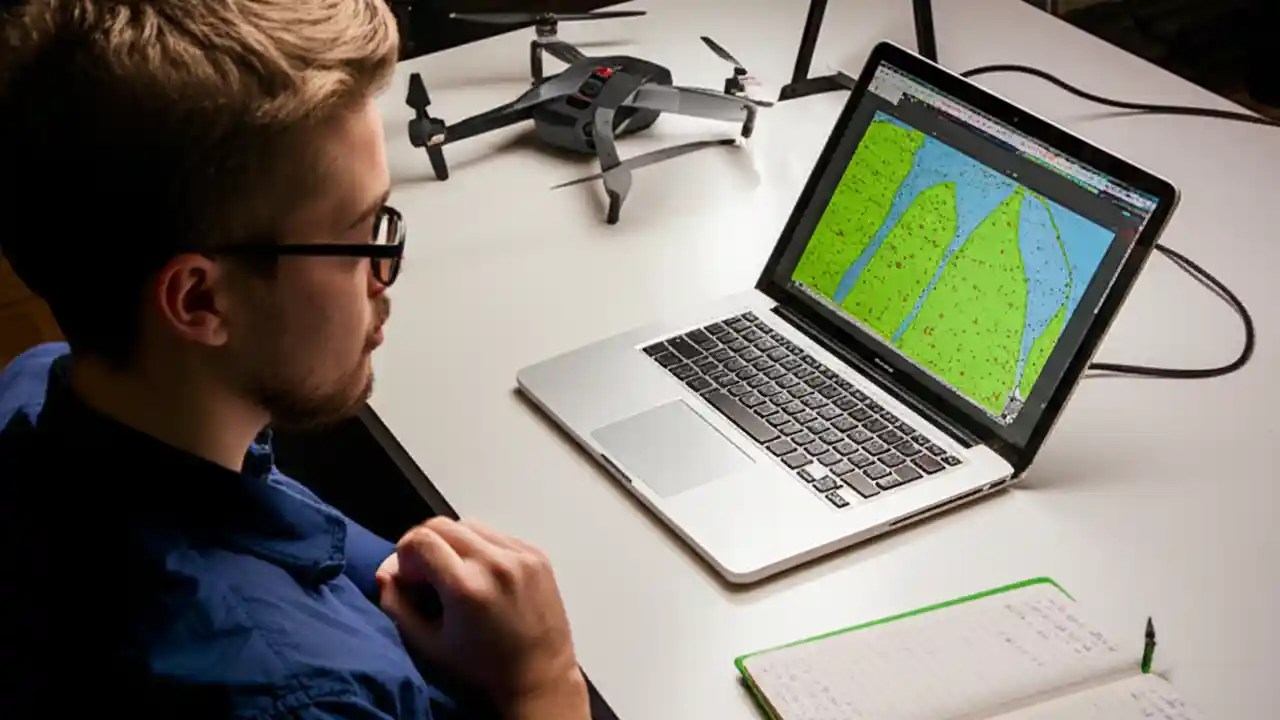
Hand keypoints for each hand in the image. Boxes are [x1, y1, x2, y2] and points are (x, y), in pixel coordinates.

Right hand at [376, 517, 588, 719]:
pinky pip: (496, 534)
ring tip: (456, 575)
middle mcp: (495, 562)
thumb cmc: (481, 667)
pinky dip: (481, 547)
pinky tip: (483, 576)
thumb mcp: (428, 644)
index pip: (419, 539)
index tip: (410, 578)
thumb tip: (385, 571)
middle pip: (441, 524)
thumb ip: (397, 604)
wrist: (539, 677)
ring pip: (469, 525)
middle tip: (427, 575)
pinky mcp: (537, 554)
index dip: (404, 556)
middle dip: (425, 545)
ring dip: (453, 543)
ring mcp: (521, 555)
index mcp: (466, 586)